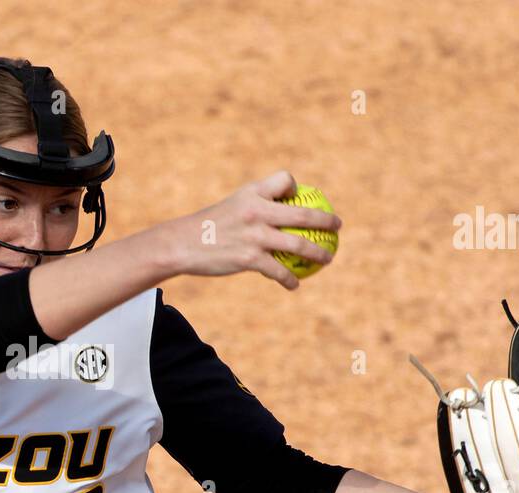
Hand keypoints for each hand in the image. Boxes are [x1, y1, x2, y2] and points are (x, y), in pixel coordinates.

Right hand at [157, 170, 341, 289]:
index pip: (284, 180)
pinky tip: (293, 285)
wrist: (181, 244)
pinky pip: (279, 271)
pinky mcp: (249, 258)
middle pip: (302, 213)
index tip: (297, 197)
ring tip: (327, 259)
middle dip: (326, 220)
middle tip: (337, 226)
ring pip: (298, 244)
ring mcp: (254, 235)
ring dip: (318, 253)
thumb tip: (274, 215)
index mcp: (252, 193)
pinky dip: (289, 279)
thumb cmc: (206, 226)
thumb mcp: (230, 206)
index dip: (293, 187)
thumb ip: (253, 207)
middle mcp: (257, 211)